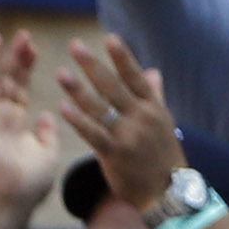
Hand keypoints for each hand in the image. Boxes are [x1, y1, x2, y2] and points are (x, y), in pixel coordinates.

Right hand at [0, 28, 66, 211]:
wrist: (14, 198)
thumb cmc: (30, 183)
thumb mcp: (48, 152)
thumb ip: (47, 133)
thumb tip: (48, 117)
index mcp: (15, 123)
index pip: (19, 87)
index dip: (25, 66)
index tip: (33, 47)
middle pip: (3, 79)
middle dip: (11, 56)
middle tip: (20, 33)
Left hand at [54, 29, 184, 214]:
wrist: (166, 190)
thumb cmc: (162, 155)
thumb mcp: (163, 122)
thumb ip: (154, 95)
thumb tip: (152, 71)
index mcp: (153, 107)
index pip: (136, 77)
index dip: (123, 57)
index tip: (109, 38)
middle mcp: (142, 117)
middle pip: (114, 86)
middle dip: (93, 65)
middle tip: (74, 46)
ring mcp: (129, 135)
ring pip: (100, 108)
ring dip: (79, 89)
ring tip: (61, 73)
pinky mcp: (115, 154)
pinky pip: (94, 134)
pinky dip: (78, 120)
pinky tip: (63, 108)